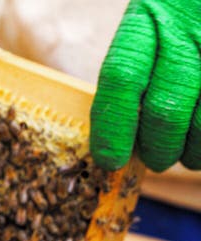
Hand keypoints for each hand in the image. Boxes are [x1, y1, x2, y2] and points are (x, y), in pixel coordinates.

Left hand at [91, 0, 200, 171]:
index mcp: (146, 20)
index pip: (122, 79)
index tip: (111, 160)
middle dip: (157, 147)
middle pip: (164, 107)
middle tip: (155, 160)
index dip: (113, 128)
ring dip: (192, 150)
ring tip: (186, 156)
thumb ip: (135, 71)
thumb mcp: (149, 27)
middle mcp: (185, 33)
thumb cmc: (177, 18)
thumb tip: (118, 137)